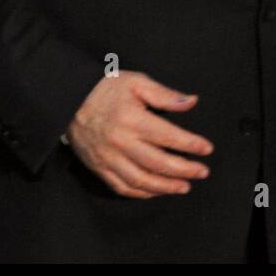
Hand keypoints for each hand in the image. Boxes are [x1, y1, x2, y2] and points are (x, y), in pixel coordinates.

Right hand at [65, 71, 213, 198]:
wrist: (69, 99)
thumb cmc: (105, 88)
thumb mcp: (136, 82)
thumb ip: (164, 94)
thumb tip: (191, 102)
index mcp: (132, 119)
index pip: (169, 136)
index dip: (190, 145)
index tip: (206, 149)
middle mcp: (121, 142)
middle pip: (158, 163)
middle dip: (184, 170)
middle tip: (202, 172)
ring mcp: (109, 158)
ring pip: (142, 181)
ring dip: (166, 187)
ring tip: (184, 186)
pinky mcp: (99, 167)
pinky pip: (123, 187)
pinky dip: (142, 193)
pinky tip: (156, 191)